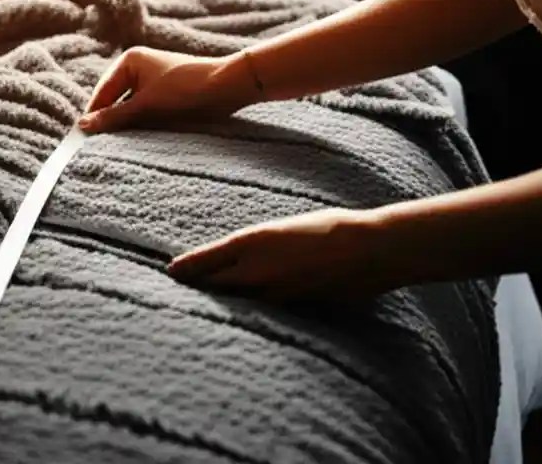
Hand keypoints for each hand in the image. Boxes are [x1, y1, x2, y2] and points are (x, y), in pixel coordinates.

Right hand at [77, 47, 257, 132]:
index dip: (94, 116)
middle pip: (114, 101)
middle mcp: (137, 68)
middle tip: (99, 146)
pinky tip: (138, 139)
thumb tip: (82, 126)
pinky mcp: (164, 95)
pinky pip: (143, 111)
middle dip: (110, 121)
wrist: (228, 87)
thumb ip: (114, 117)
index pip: (101, 93)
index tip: (82, 140)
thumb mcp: (146, 106)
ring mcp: (151, 81)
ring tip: (118, 145)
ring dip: (126, 125)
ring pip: (129, 108)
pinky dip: (140, 124)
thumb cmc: (186, 89)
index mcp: (128, 61)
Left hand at [167, 208, 419, 300]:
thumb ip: (254, 246)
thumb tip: (233, 258)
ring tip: (207, 306)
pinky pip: (261, 312)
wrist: (369, 248)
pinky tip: (247, 314)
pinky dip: (250, 312)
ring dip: (223, 303)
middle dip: (197, 288)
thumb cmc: (329, 228)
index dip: (185, 269)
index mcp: (250, 242)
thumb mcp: (281, 228)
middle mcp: (255, 270)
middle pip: (212, 287)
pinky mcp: (291, 309)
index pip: (203, 261)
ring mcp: (272, 294)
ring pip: (236, 303)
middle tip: (182, 291)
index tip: (172, 272)